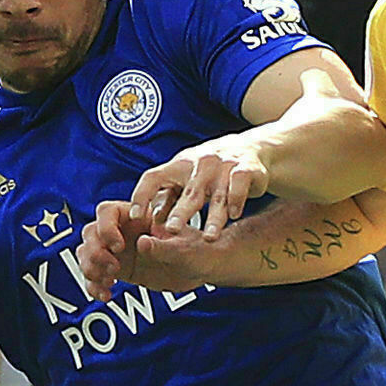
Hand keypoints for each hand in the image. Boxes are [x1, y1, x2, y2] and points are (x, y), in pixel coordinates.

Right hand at [77, 199, 227, 297]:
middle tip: (113, 269)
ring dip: (90, 269)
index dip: (106, 228)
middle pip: (90, 233)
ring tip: (109, 284)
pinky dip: (94, 286)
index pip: (107, 212)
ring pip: (87, 254)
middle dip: (95, 252)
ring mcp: (119, 251)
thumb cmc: (199, 251)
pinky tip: (106, 296)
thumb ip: (164, 247)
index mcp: (139, 216)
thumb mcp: (186, 249)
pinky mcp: (119, 270)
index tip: (119, 247)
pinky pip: (94, 275)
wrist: (204, 268)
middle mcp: (124, 230)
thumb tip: (143, 243)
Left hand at [125, 135, 270, 237]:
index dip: (142, 196)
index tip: (134, 216)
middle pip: (188, 192)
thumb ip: (169, 197)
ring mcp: (223, 165)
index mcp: (179, 165)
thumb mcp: (186, 177)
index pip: (154, 178)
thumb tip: (151, 220)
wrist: (251, 147)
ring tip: (208, 238)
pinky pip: (239, 185)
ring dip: (213, 217)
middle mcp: (200, 163)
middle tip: (172, 230)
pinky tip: (234, 215)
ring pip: (217, 195)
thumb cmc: (209, 168)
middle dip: (180, 212)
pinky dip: (236, 200)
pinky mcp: (246, 169)